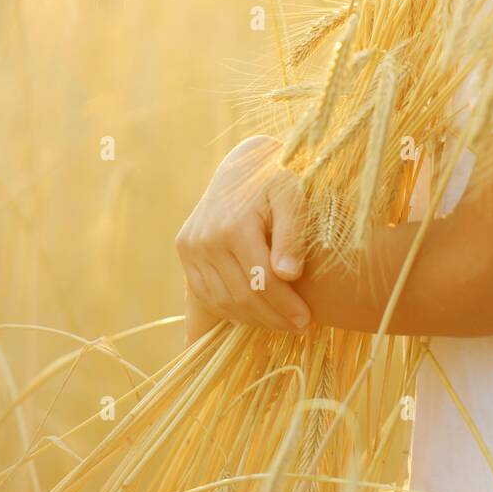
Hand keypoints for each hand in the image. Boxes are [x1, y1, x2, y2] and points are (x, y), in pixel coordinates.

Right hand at [175, 134, 311, 340]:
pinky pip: (207, 293)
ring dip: (253, 319)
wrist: (242, 165)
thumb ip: (292, 234)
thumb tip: (289, 274)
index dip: (286, 306)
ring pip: (222, 300)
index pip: (262, 281)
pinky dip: (231, 309)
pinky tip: (257, 311)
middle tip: (300, 326)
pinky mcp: (185, 251)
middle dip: (273, 317)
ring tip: (282, 322)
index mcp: (234, 225)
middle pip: (242, 295)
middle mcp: (205, 238)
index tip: (308, 320)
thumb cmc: (276, 180)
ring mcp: (191, 246)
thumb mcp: (293, 197)